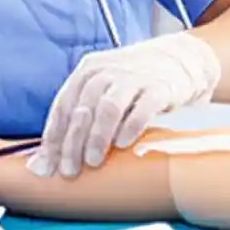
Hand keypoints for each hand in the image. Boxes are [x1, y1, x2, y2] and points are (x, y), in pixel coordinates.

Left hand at [27, 32, 221, 178]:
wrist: (181, 58)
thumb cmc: (134, 83)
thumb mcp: (104, 88)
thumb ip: (81, 115)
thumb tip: (51, 158)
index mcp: (87, 71)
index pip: (62, 106)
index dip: (53, 137)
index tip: (47, 165)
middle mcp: (107, 71)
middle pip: (82, 109)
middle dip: (71, 143)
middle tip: (69, 171)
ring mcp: (133, 78)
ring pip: (107, 108)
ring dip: (97, 137)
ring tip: (92, 162)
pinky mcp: (159, 88)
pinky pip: (142, 109)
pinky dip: (130, 127)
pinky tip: (123, 145)